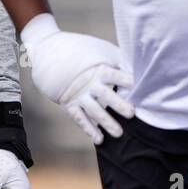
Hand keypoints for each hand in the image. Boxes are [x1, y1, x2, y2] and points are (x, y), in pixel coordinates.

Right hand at [21, 13, 134, 144]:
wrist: (49, 51)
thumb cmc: (81, 50)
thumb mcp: (98, 50)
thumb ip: (117, 59)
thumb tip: (138, 65)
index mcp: (99, 68)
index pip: (115, 76)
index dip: (126, 81)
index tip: (138, 87)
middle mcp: (90, 82)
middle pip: (106, 95)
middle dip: (119, 105)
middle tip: (131, 114)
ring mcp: (79, 94)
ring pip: (95, 111)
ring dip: (107, 123)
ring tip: (119, 133)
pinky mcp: (68, 103)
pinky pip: (80, 118)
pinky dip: (89, 129)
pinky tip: (99, 139)